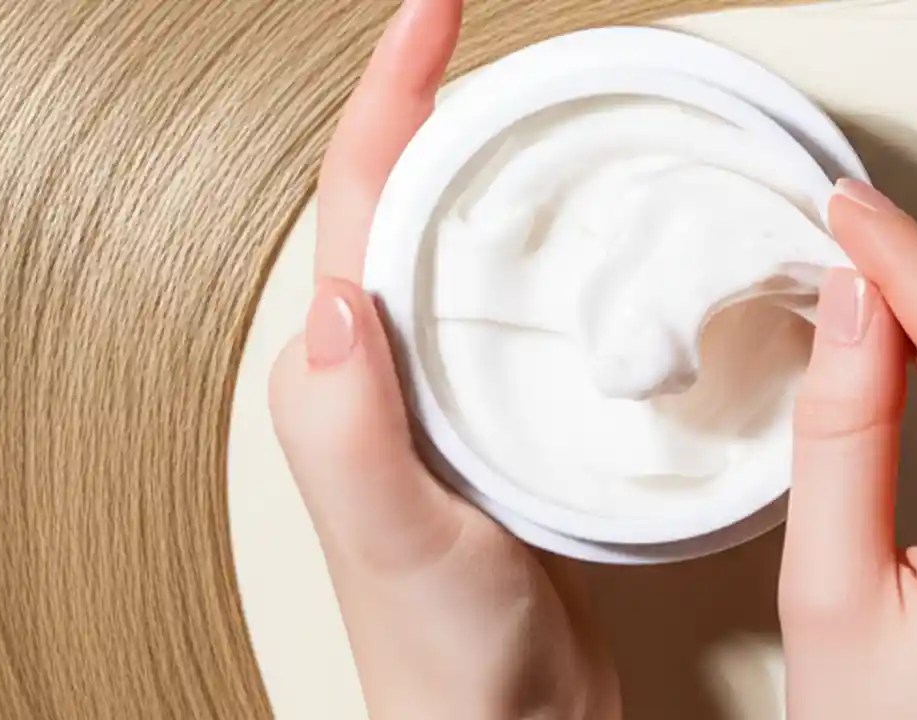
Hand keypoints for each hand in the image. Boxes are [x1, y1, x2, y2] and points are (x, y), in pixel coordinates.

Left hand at [267, 1, 617, 716]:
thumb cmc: (441, 651)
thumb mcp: (394, 539)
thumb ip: (351, 426)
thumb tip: (336, 301)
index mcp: (348, 381)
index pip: (361, 208)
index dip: (390, 102)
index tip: (428, 19)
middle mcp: (389, 375)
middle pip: (409, 204)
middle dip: (437, 107)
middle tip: (478, 38)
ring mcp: (449, 392)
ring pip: (464, 247)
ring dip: (490, 165)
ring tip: (533, 105)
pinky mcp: (506, 417)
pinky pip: (516, 306)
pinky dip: (545, 249)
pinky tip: (581, 237)